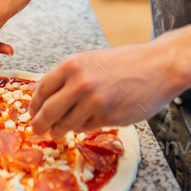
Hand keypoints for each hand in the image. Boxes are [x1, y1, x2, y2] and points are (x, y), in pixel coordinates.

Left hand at [29, 39, 184, 137]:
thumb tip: (49, 97)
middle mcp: (80, 83)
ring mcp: (94, 102)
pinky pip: (86, 128)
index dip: (34, 104)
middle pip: (48, 111)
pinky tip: (86, 122)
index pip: (42, 89)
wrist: (158, 67)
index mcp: (73, 65)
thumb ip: (71, 77)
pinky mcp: (108, 117)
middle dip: (39, 124)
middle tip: (37, 130)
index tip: (32, 112)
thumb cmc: (126, 63)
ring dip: (61, 129)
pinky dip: (83, 127)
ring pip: (66, 124)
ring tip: (61, 129)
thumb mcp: (92, 60)